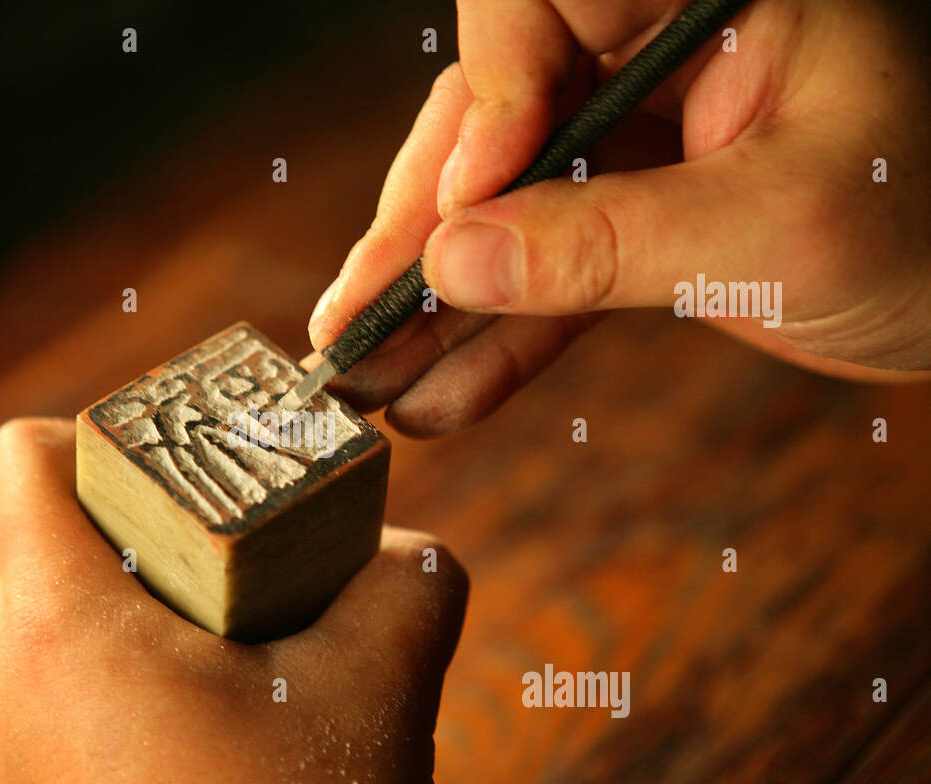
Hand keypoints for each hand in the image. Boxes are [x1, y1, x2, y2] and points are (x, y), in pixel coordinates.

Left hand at [0, 418, 468, 783]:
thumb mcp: (378, 694)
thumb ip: (410, 583)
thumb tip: (408, 549)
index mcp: (60, 623)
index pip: (25, 455)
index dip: (115, 425)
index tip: (209, 456)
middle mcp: (12, 680)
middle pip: (62, 531)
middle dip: (165, 516)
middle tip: (262, 543)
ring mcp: (21, 749)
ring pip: (78, 616)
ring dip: (169, 602)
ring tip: (265, 640)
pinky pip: (84, 692)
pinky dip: (156, 674)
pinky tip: (243, 721)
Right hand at [308, 0, 930, 437]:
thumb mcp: (780, 230)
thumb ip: (610, 242)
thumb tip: (453, 262)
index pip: (541, 2)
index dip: (492, 100)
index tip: (466, 212)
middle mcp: (656, 44)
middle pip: (493, 117)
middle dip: (420, 231)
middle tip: (349, 323)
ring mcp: (642, 132)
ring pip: (503, 203)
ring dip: (437, 301)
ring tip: (366, 379)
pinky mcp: (639, 211)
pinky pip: (549, 267)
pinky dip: (499, 337)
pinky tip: (442, 398)